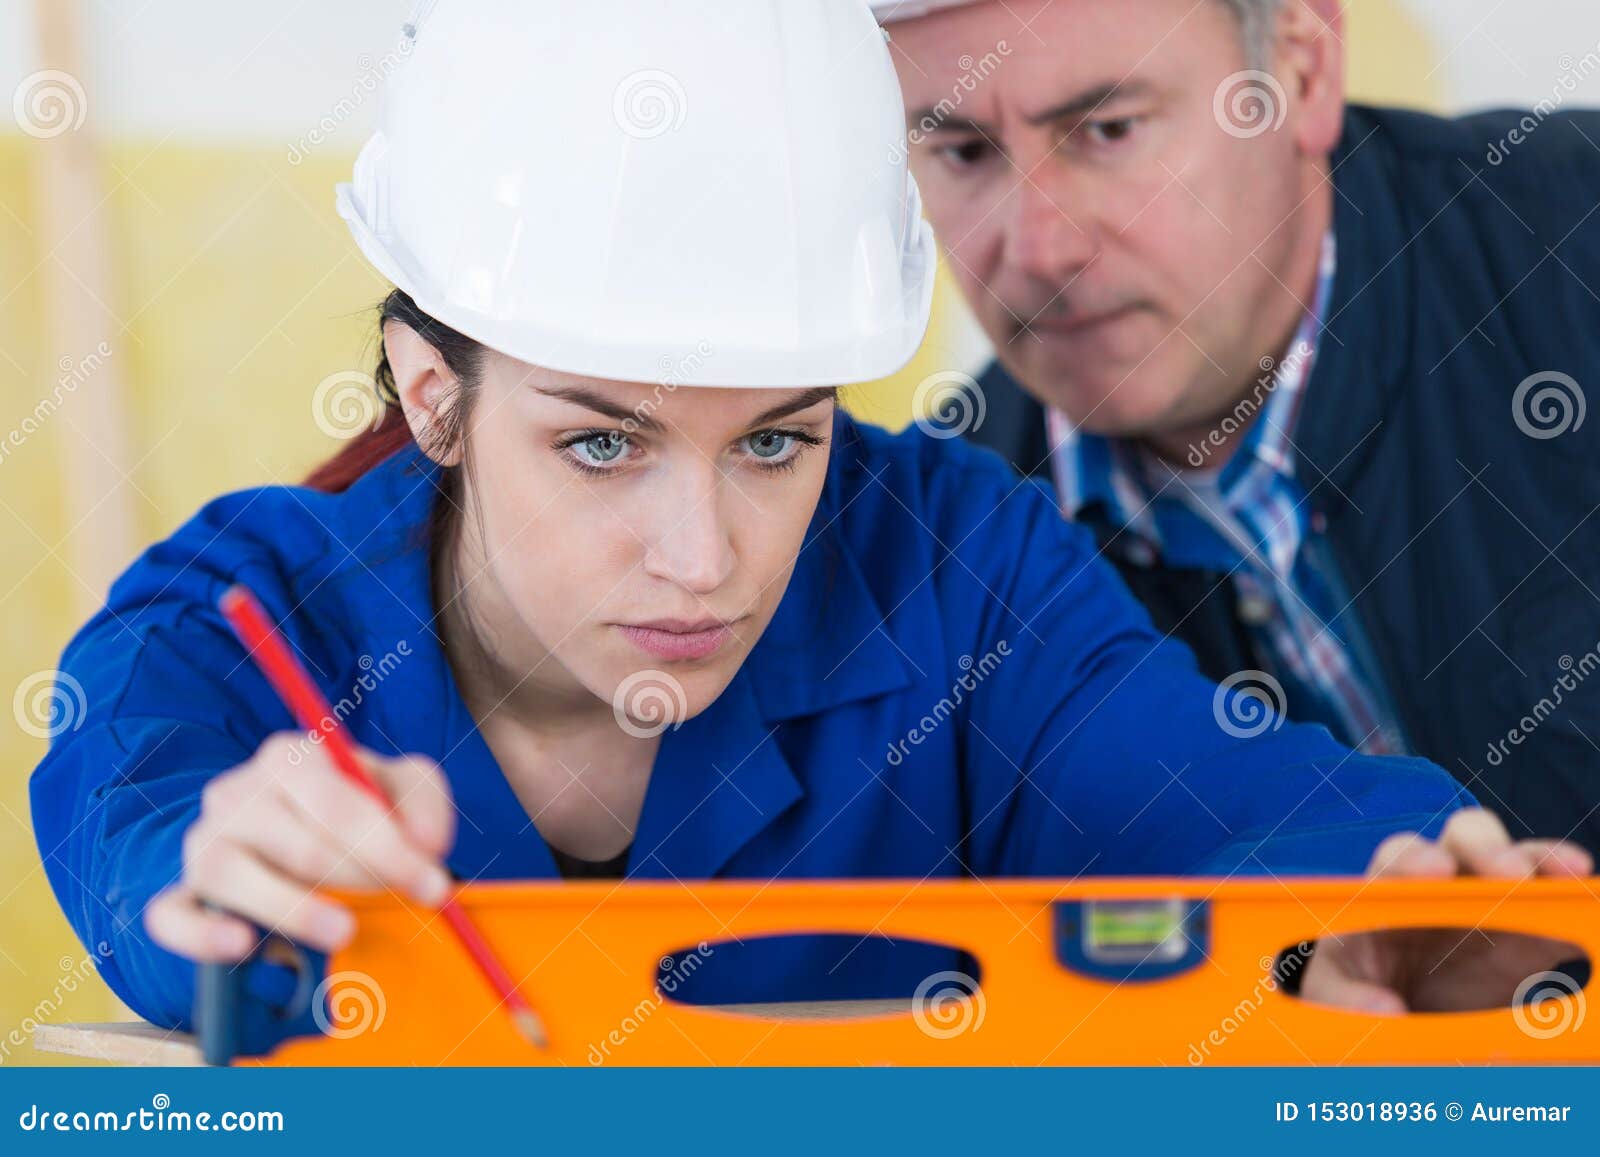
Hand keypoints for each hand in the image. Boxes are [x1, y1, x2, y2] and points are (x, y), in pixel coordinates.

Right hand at [146, 733, 456, 962]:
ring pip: (229, 873)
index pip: (336, 800)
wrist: (309, 846)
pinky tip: (245, 944)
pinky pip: (171, 915)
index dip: (389, 847)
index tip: (434, 886)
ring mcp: (204, 843)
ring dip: (292, 908)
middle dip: (356, 877)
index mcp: (290, 757)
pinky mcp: (182, 894)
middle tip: (395, 903)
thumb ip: (425, 803)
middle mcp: (237, 793)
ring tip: (344, 931)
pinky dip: (202, 935)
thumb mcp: (405, 791)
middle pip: (293, 839)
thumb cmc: (360, 813)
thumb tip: (425, 844)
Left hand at [1299, 809, 1590, 1014]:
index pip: (1400, 857)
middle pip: (1464, 839)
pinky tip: (1587, 898)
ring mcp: (1492, 905)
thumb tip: (1386, 1008)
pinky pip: (1557, 908)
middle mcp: (1443, 886)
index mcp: (1387, 891)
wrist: (1398, 1021)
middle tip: (1505, 872)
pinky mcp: (1531, 938)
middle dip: (1484, 846)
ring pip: (1520, 862)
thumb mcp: (1328, 994)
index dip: (1416, 857)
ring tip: (1569, 869)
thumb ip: (1342, 998)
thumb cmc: (1353, 992)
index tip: (1434, 871)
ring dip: (1540, 862)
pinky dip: (1574, 899)